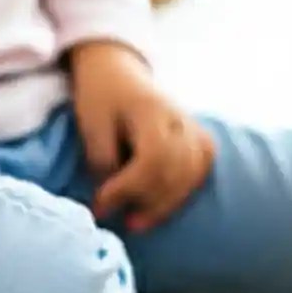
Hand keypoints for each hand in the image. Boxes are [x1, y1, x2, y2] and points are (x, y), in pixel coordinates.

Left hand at [70, 42, 215, 232]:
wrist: (118, 70)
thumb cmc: (101, 95)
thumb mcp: (90, 122)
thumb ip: (102, 157)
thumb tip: (113, 192)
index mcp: (152, 110)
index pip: (152, 158)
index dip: (128, 188)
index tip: (100, 204)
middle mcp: (180, 120)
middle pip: (176, 171)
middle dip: (147, 202)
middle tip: (120, 221)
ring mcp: (194, 129)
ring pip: (192, 175)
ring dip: (166, 204)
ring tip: (138, 222)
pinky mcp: (200, 138)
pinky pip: (200, 171)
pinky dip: (182, 193)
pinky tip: (162, 205)